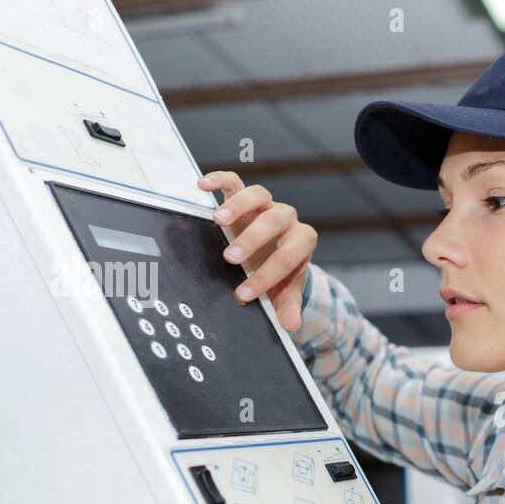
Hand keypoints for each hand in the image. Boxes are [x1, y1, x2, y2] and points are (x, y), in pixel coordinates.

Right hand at [197, 171, 316, 330]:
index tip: (244, 292)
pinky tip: (202, 186)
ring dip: (237, 206)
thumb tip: (290, 324)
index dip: (266, 275)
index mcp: (302, 241)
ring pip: (257, 195)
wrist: (277, 254)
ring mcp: (265, 205)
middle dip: (253, 239)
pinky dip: (219, 180)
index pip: (287, 256)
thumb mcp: (285, 290)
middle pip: (274, 220)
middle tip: (231, 257)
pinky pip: (234, 182)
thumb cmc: (280, 271)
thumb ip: (288, 305)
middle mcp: (286, 219)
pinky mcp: (244, 197)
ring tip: (217, 221)